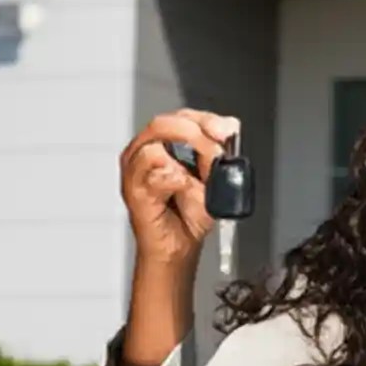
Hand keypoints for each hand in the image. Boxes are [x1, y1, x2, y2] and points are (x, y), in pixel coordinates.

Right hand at [119, 109, 239, 266]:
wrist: (180, 248)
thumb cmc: (189, 214)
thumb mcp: (213, 177)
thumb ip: (218, 150)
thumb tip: (229, 126)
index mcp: (163, 144)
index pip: (181, 116)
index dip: (206, 119)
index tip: (226, 131)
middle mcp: (144, 153)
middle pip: (163, 124)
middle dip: (196, 133)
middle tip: (216, 152)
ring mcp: (136, 173)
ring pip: (154, 146)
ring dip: (184, 161)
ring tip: (199, 180)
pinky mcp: (135, 193)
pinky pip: (153, 175)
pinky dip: (173, 179)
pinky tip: (183, 188)